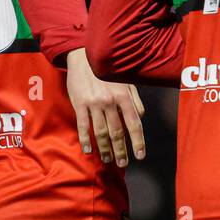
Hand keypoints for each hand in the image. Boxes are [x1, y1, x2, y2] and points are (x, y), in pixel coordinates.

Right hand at [65, 48, 145, 167]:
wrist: (84, 56)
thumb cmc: (108, 70)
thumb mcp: (127, 82)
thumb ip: (135, 100)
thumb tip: (140, 118)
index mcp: (124, 97)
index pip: (134, 124)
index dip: (138, 142)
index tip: (140, 156)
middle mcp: (110, 102)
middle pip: (117, 132)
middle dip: (121, 151)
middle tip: (123, 163)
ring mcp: (94, 104)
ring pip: (101, 132)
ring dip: (105, 149)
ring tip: (107, 160)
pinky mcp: (79, 104)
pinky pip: (83, 126)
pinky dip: (86, 140)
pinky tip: (88, 150)